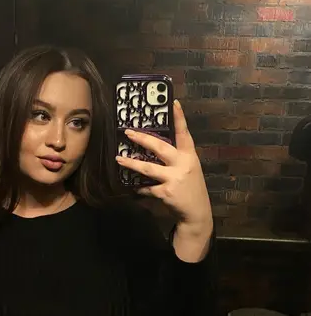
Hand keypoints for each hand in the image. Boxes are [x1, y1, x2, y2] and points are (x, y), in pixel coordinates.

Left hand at [115, 100, 212, 259]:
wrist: (197, 212)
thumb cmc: (190, 188)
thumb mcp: (189, 169)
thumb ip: (176, 158)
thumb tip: (153, 147)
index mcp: (189, 156)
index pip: (185, 134)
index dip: (179, 118)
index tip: (174, 102)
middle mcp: (183, 165)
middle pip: (160, 147)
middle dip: (142, 139)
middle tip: (128, 132)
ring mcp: (174, 178)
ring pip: (148, 168)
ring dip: (131, 164)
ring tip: (118, 159)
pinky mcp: (166, 192)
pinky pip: (147, 188)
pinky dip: (139, 188)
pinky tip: (133, 188)